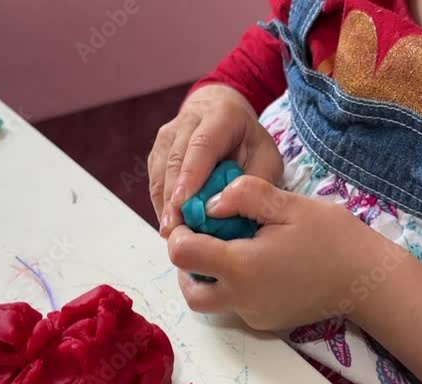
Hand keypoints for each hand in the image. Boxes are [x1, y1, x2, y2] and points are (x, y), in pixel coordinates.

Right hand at [147, 84, 282, 237]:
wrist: (225, 114)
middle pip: (176, 160)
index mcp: (221, 116)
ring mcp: (169, 134)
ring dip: (164, 203)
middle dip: (174, 197)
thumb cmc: (248, 141)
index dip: (191, 175)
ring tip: (171, 232)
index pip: (202, 145)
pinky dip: (160, 202)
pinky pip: (155, 178)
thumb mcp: (266, 156)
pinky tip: (169, 223)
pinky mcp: (158, 150)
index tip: (183, 204)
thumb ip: (255, 181)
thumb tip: (234, 212)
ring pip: (161, 170)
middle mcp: (189, 120)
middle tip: (176, 229)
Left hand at [167, 176, 387, 330]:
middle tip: (204, 238)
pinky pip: (236, 306)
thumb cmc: (333, 238)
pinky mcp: (267, 322)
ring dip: (208, 278)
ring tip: (230, 248)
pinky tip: (257, 262)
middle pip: (189, 291)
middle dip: (187, 265)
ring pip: (210, 303)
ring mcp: (254, 314)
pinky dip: (233, 287)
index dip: (181, 231)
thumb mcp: (289, 204)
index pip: (182, 254)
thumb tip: (210, 204)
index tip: (196, 215)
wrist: (368, 280)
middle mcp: (242, 298)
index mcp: (241, 267)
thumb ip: (244, 196)